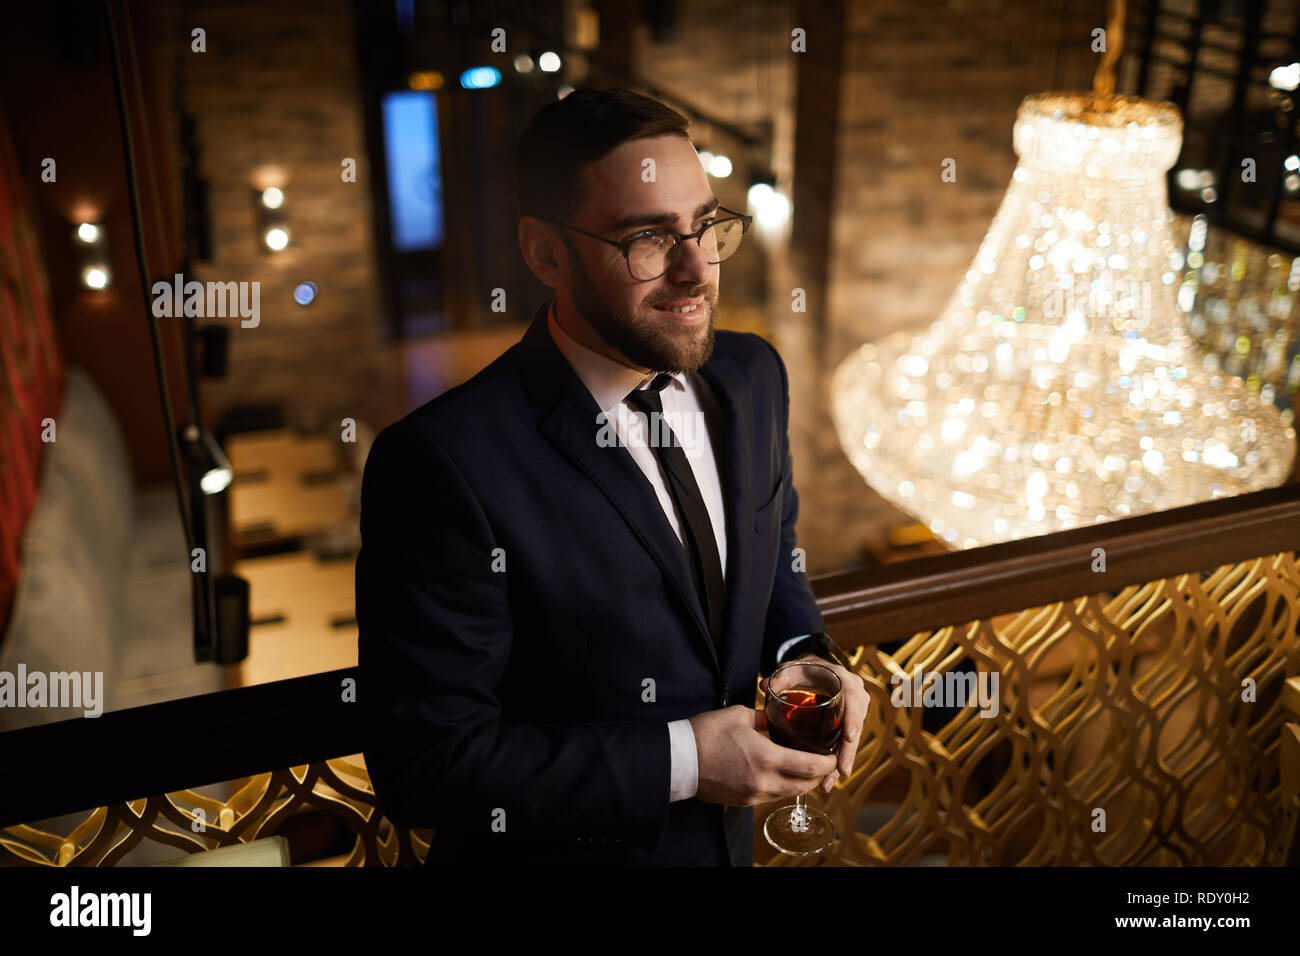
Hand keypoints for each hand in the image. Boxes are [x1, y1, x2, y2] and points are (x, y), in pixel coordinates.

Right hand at [688, 705, 838, 806]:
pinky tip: (779, 774)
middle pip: (803, 786)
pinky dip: (781, 787)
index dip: (827, 763)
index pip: (810, 767)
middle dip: (817, 776)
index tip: (833, 756)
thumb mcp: (739, 715)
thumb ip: (764, 718)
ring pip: (788, 793)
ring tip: (804, 768)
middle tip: (823, 763)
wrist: (679, 759)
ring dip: (799, 783)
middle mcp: (764, 781)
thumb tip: (775, 717)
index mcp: (766, 758)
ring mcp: (753, 794)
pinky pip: (771, 796)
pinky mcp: (743, 801)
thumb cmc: (706, 733)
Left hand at [760, 655, 867, 792]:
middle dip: (849, 750)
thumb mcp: (792, 669)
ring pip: (852, 739)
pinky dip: (837, 761)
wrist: (813, 671)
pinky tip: (827, 779)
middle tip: (841, 770)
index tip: (848, 737)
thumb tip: (764, 686)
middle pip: (856, 725)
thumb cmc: (803, 670)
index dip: (853, 719)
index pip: (854, 700)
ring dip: (843, 761)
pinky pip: (846, 744)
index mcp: (843, 680)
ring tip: (828, 782)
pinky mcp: (847, 725)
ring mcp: (853, 712)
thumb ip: (780, 676)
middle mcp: (854, 696)